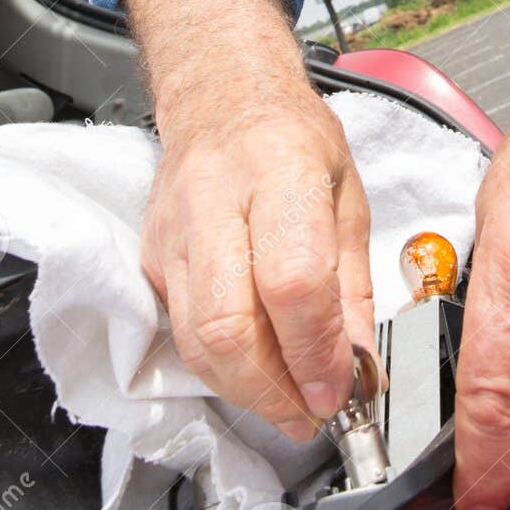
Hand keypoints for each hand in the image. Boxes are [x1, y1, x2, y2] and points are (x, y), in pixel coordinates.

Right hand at [142, 87, 373, 441]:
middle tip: (314, 413)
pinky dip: (222, 369)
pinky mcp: (152, 259)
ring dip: (248, 392)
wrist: (221, 96)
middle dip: (276, 389)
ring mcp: (173, 233)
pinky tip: (257, 373)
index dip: (316, 349)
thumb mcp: (348, 193)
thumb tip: (358, 365)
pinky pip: (182, 334)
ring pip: (197, 341)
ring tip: (290, 405)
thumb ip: (353, 283)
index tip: (341, 388)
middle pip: (231, 325)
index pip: (293, 280)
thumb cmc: (292, 138)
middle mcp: (214, 200)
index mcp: (279, 170)